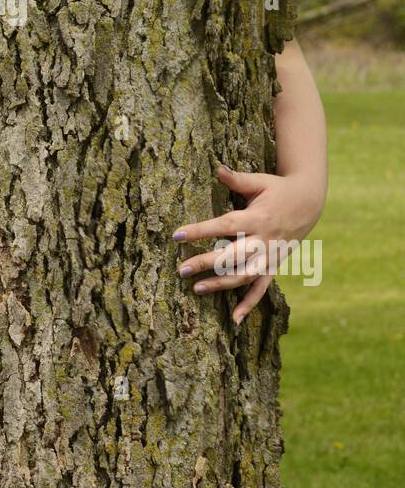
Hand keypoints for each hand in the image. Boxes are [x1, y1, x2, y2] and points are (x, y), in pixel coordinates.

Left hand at [173, 164, 323, 323]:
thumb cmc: (278, 190)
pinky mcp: (274, 266)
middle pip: (232, 255)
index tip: (177, 235)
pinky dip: (249, 304)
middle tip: (181, 270)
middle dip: (206, 263)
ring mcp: (270, 257)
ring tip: (197, 289)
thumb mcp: (260, 182)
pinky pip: (262, 289)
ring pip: (244, 275)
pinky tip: (235, 319)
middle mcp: (264, 240)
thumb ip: (237, 179)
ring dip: (221, 285)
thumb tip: (217, 167)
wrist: (310, 203)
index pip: (224, 225)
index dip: (201, 230)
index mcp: (257, 217)